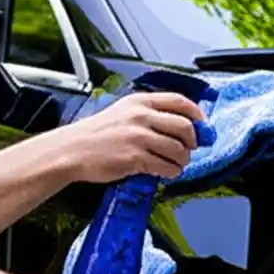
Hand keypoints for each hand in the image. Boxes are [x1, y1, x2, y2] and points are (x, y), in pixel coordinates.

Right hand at [70, 92, 206, 183]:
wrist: (71, 150)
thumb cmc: (95, 134)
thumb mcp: (122, 112)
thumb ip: (148, 114)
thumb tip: (179, 124)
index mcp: (140, 102)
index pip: (180, 101)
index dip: (196, 114)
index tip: (202, 125)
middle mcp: (141, 116)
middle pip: (185, 126)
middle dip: (193, 141)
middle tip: (190, 148)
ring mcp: (138, 137)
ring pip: (178, 149)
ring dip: (183, 160)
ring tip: (177, 163)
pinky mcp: (135, 158)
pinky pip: (166, 166)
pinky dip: (172, 172)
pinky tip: (167, 172)